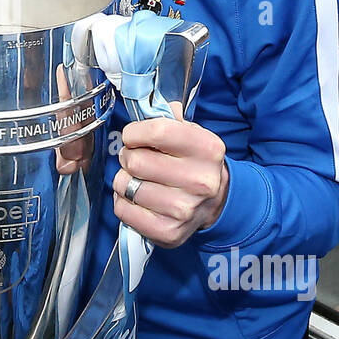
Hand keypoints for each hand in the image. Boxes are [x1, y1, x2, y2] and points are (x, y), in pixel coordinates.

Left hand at [112, 106, 228, 247]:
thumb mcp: (191, 134)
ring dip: (124, 180)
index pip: (157, 131)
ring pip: (126, 186)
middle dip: (128, 156)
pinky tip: (137, 198)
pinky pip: (123, 209)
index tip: (133, 136)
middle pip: (136, 160)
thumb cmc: (194, 162)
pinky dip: (122, 201)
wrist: (216, 202)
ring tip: (138, 179)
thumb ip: (169, 117)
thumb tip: (146, 106)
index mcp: (207, 149)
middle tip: (135, 160)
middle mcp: (200, 181)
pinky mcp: (169, 232)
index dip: (135, 132)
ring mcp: (184, 209)